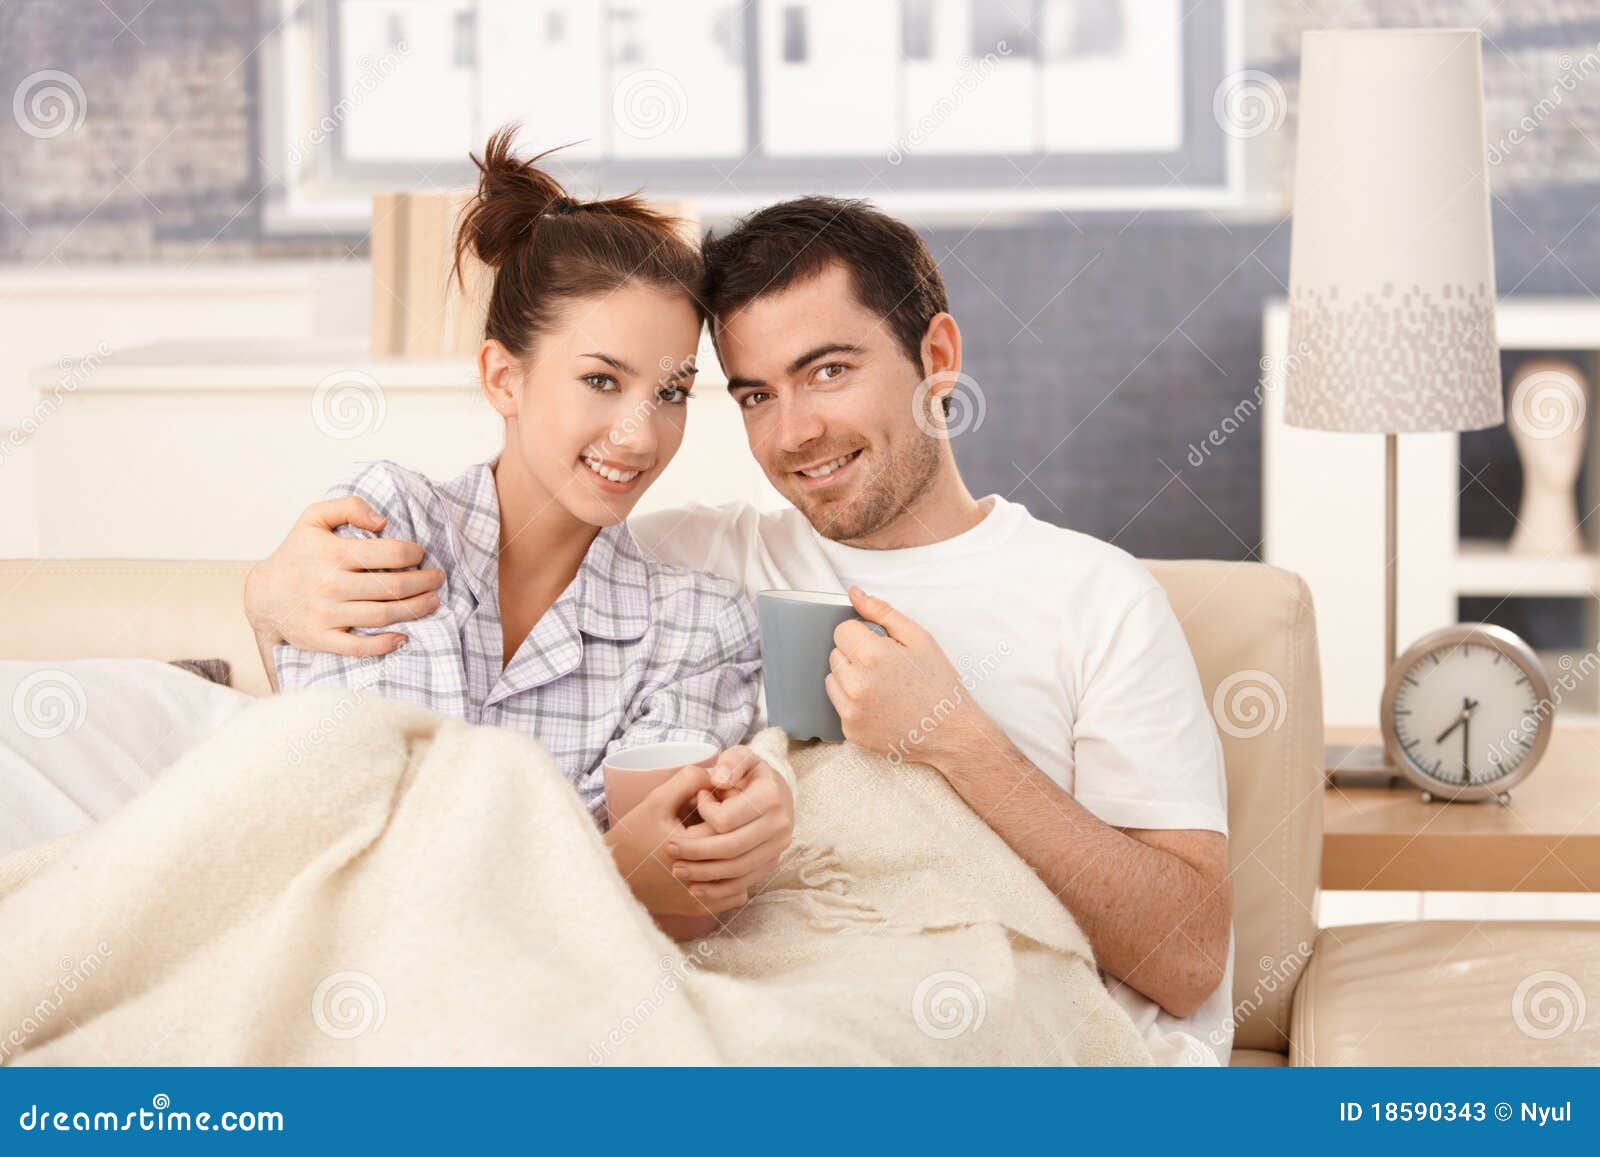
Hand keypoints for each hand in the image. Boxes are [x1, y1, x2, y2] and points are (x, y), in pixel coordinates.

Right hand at [244, 497, 443, 655]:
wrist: (264, 594)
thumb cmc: (297, 553)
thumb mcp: (314, 517)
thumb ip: (349, 506)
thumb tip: (383, 521)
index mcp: (333, 553)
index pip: (390, 554)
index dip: (414, 554)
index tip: (421, 555)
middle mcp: (331, 585)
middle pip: (392, 587)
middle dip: (424, 583)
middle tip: (438, 579)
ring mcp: (326, 614)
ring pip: (383, 616)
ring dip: (415, 610)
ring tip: (432, 601)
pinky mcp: (321, 638)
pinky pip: (359, 647)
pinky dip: (385, 644)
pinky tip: (404, 637)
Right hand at [605, 763, 746, 916]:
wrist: (612, 877)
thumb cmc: (632, 837)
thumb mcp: (656, 802)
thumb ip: (687, 781)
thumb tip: (717, 774)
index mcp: (690, 848)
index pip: (728, 822)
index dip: (729, 805)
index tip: (720, 796)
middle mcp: (699, 878)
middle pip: (737, 847)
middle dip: (735, 828)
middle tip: (725, 812)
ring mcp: (701, 898)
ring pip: (743, 872)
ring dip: (739, 853)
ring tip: (722, 835)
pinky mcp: (699, 909)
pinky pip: (736, 892)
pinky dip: (733, 876)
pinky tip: (720, 860)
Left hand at [667, 752, 794, 905]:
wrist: (776, 792)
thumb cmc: (750, 773)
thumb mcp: (742, 756)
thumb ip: (731, 762)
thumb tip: (719, 780)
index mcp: (770, 797)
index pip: (727, 817)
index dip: (704, 812)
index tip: (695, 799)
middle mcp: (779, 825)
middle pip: (731, 847)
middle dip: (696, 851)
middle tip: (669, 849)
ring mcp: (777, 847)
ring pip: (737, 869)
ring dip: (704, 874)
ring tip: (677, 870)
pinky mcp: (771, 863)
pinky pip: (744, 882)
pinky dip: (719, 889)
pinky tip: (696, 889)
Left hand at [824, 585, 997, 770]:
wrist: (951, 732)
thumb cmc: (939, 683)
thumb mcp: (919, 638)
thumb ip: (882, 612)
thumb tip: (854, 593)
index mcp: (871, 655)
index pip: (841, 630)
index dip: (862, 634)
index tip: (880, 646)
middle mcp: (856, 684)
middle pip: (835, 654)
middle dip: (855, 656)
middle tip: (886, 668)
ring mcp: (851, 711)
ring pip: (832, 679)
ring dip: (850, 678)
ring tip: (882, 686)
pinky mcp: (851, 731)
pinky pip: (839, 705)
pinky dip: (854, 703)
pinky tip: (880, 706)